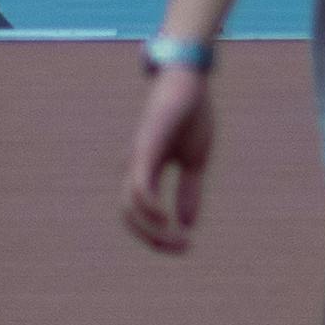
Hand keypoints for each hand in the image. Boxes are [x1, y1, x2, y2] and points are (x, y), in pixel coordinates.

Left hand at [122, 59, 215, 251]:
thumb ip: (190, 191)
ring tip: (178, 238)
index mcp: (147, 170)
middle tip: (181, 248)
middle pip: (129, 216)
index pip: (140, 213)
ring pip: (129, 206)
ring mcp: (138, 156)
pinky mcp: (147, 146)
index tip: (185, 246)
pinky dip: (147, 207)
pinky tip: (165, 217)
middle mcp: (136, 166)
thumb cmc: (190, 114)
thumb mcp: (195, 160)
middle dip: (152, 239)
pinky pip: (138, 185)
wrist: (190, 76)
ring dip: (151, 230)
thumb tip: (187, 224)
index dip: (158, 236)